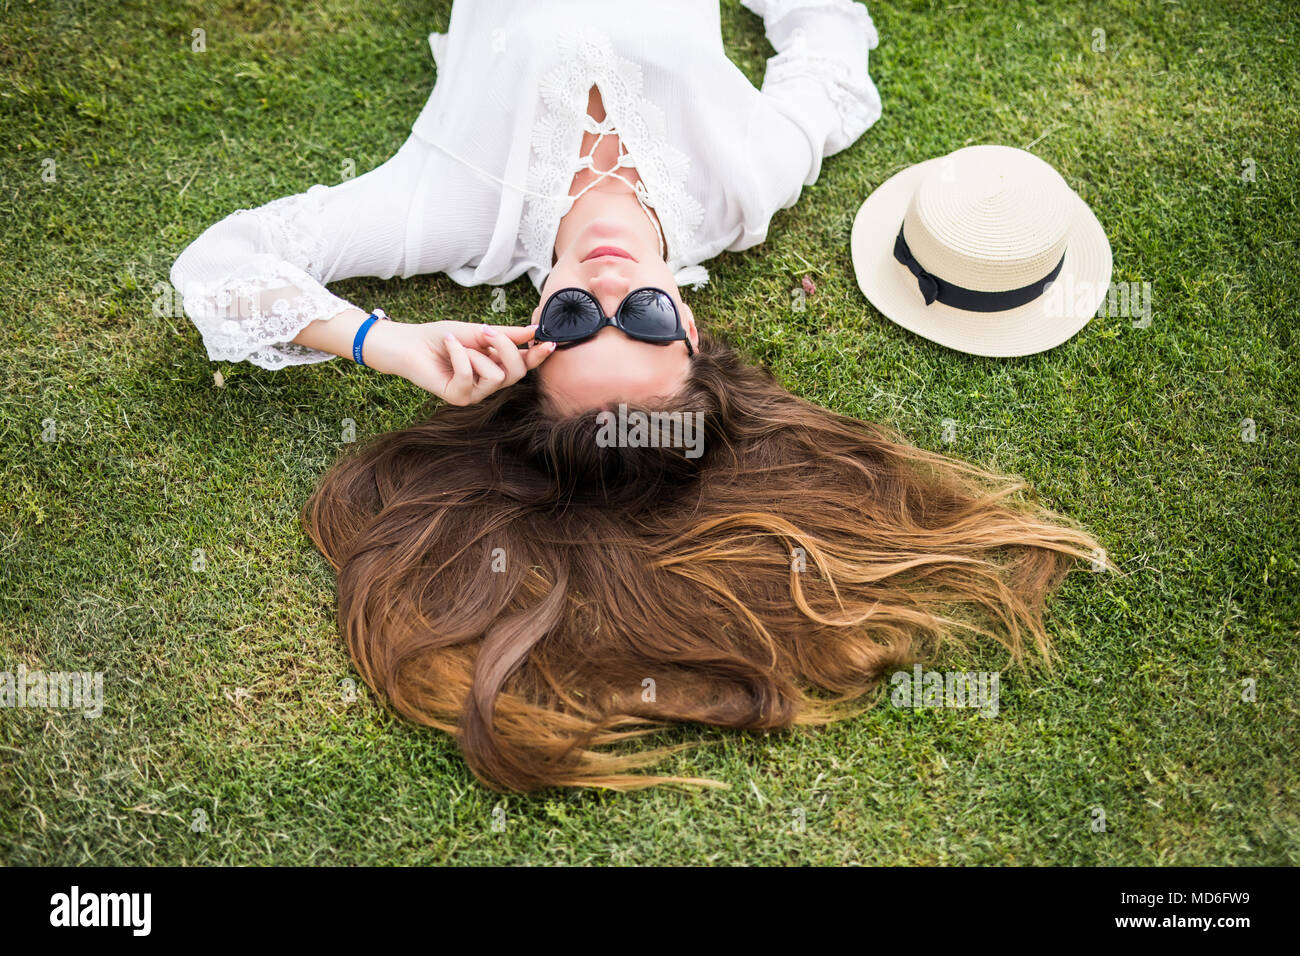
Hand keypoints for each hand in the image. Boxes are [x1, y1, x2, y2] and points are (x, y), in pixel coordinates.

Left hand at [367, 319, 555, 404]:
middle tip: (487, 332)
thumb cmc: (441, 337)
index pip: (524, 364)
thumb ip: (506, 334)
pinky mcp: (458, 398)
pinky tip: (448, 346)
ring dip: (476, 353)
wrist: (409, 343)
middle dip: (506, 348)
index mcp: (496, 365)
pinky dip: (459, 355)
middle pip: (517, 373)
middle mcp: (488, 383)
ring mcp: (475, 393)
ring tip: (458, 344)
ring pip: (497, 376)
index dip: (538, 355)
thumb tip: (535, 332)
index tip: (550, 341)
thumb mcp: (477, 331)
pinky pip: (470, 376)